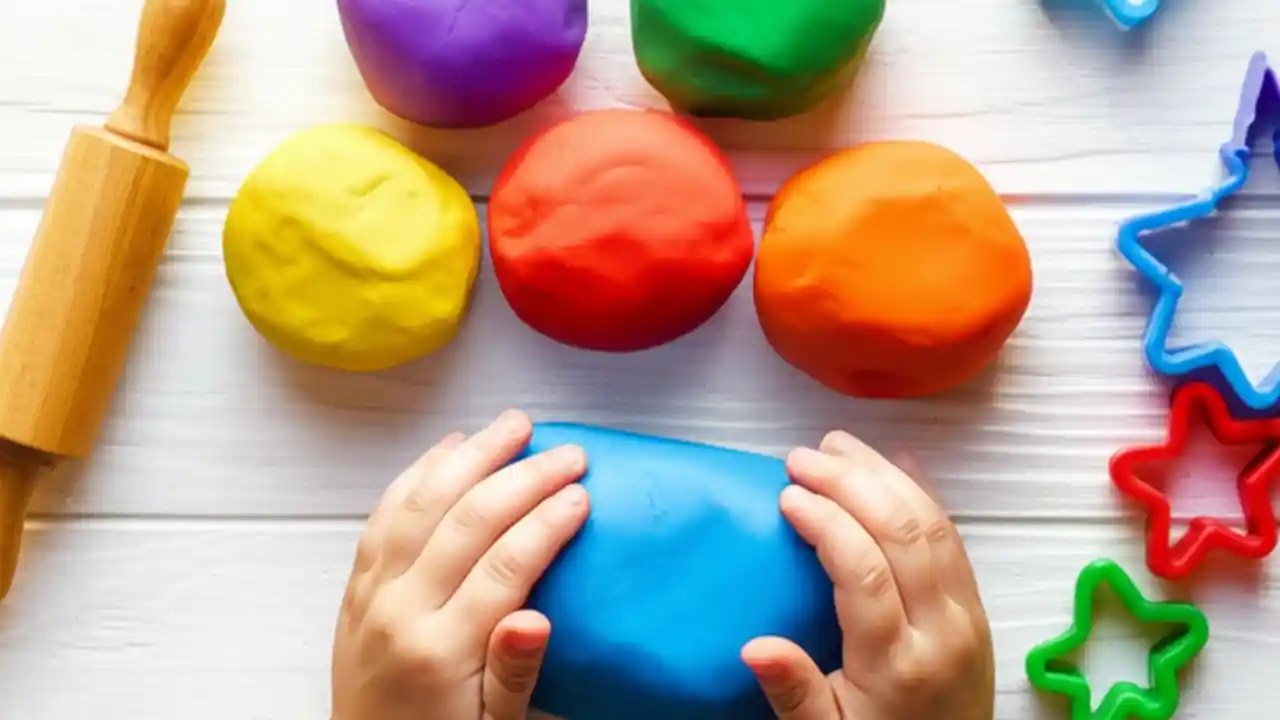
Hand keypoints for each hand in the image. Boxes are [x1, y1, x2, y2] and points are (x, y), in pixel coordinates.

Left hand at [331, 410, 589, 719]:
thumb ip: (514, 672)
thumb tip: (535, 619)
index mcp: (440, 651)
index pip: (503, 567)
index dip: (546, 523)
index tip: (582, 494)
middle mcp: (399, 612)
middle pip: (465, 521)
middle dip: (522, 477)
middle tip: (567, 453)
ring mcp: (372, 595)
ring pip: (420, 504)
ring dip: (469, 457)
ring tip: (512, 425)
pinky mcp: (357, 588)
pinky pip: (383, 516)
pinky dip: (416, 476)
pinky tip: (446, 450)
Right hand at [742, 431, 993, 719]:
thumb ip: (794, 693)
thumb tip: (753, 647)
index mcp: (898, 664)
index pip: (865, 571)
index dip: (828, 522)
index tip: (788, 495)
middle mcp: (942, 631)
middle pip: (903, 533)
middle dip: (850, 483)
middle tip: (802, 458)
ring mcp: (968, 615)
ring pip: (932, 524)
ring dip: (884, 476)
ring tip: (837, 447)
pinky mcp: (978, 608)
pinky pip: (953, 536)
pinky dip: (923, 492)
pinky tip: (895, 463)